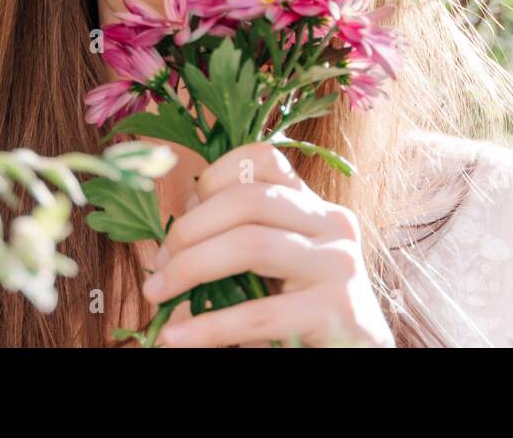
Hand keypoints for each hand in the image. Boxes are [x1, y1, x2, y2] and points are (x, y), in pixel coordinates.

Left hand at [141, 141, 395, 347]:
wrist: (356, 355)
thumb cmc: (303, 314)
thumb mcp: (272, 268)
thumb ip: (236, 241)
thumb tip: (171, 238)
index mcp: (315, 207)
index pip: (263, 159)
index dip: (214, 176)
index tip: (182, 212)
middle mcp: (333, 224)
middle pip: (250, 198)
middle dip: (190, 228)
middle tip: (158, 264)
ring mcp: (338, 264)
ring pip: (251, 244)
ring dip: (191, 267)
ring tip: (156, 293)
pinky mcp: (336, 310)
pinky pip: (258, 313)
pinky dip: (207, 327)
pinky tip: (176, 338)